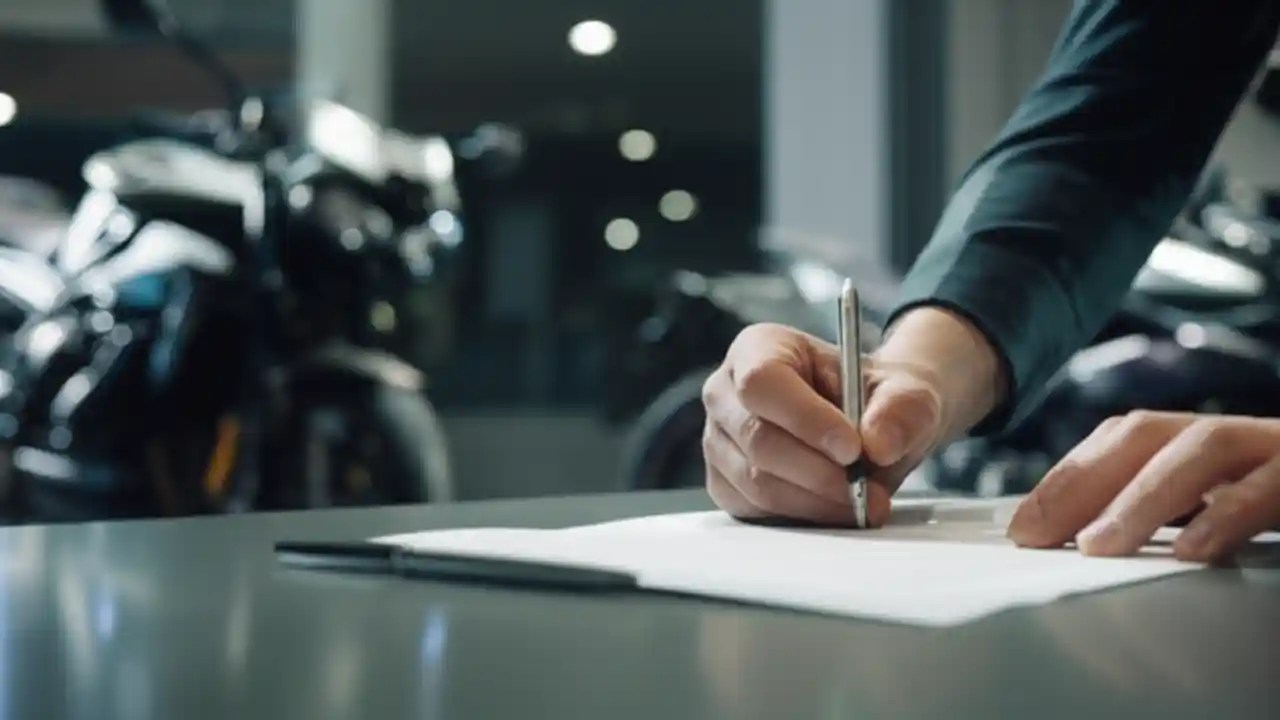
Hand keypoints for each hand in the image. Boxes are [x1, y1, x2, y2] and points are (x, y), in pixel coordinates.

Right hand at [700, 310, 1003, 526]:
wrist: (868, 426)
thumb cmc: (875, 399)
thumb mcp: (906, 391)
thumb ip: (902, 410)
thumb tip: (879, 444)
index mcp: (759, 348)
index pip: (763, 382)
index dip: (805, 419)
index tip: (853, 449)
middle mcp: (726, 393)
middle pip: (758, 440)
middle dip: (820, 473)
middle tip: (869, 489)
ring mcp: (718, 440)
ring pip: (757, 482)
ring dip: (816, 501)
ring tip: (862, 501)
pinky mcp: (724, 482)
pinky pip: (754, 510)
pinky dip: (801, 516)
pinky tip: (834, 506)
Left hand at [1007, 411, 1279, 561]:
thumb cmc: (1278, 504)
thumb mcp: (1225, 515)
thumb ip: (1170, 520)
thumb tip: (1083, 547)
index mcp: (1212, 448)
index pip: (1126, 442)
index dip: (1069, 476)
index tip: (1022, 526)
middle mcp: (1244, 438)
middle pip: (1149, 434)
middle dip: (1083, 479)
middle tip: (1035, 534)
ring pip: (1204, 447)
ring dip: (1141, 496)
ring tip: (1096, 545)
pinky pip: (1273, 484)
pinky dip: (1228, 513)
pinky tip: (1190, 550)